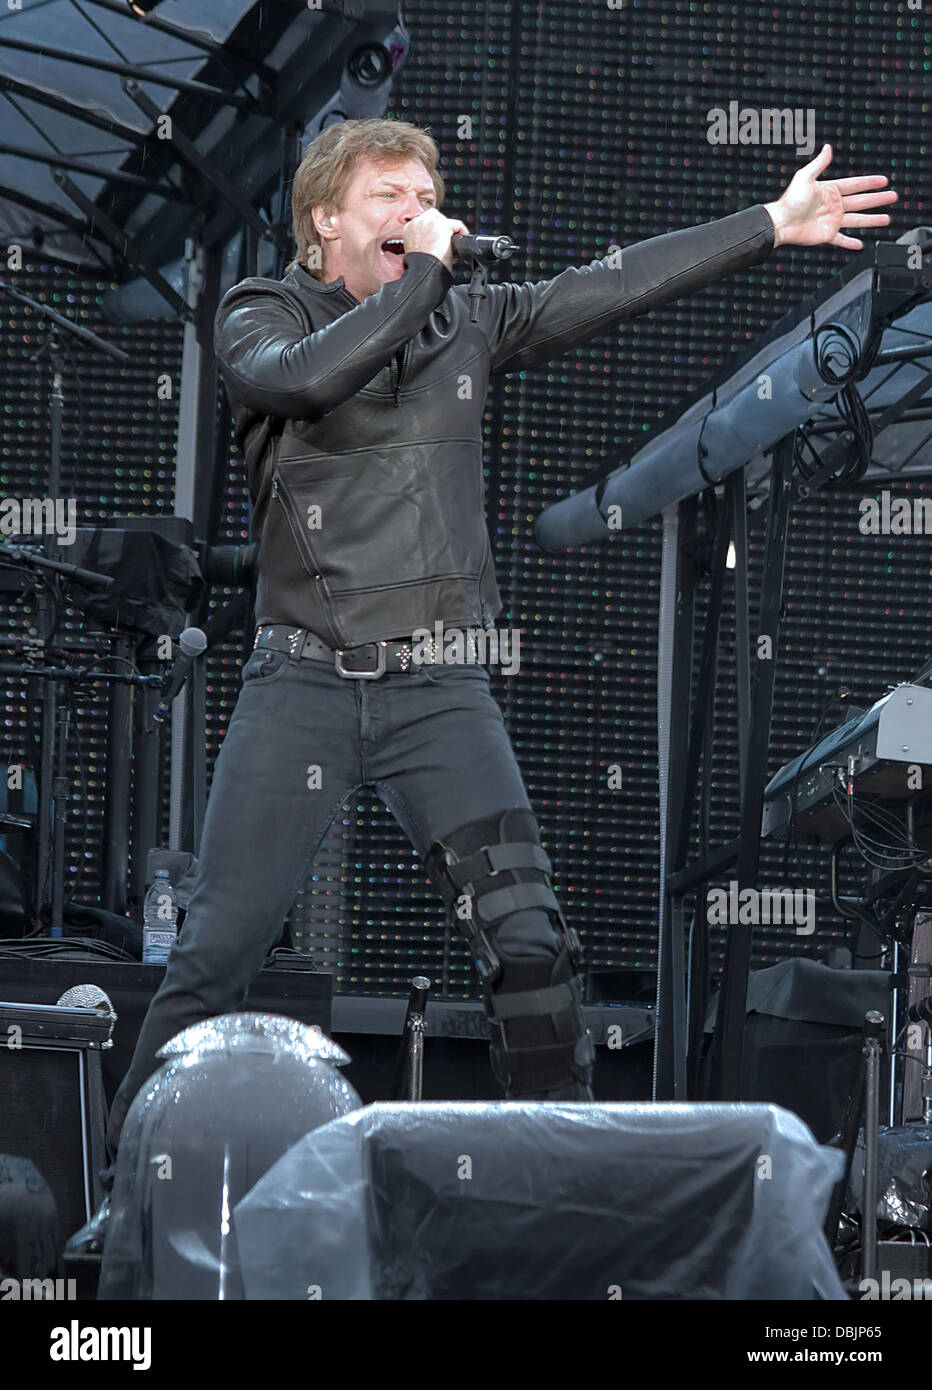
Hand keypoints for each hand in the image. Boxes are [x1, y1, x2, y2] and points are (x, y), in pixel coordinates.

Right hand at [402, 208, 468, 270]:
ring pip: (445, 219)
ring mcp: (430, 222)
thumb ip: (422, 240)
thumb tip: (433, 240)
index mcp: (409, 228)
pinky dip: (461, 230)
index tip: (438, 237)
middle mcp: (418, 222)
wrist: (423, 271)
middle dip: (442, 226)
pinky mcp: (442, 226)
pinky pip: (456, 224)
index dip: (433, 228)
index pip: (424, 221)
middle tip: (447, 239)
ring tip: (453, 240)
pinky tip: (461, 239)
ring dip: (450, 228)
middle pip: (435, 216)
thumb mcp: (416, 249)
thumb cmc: (420, 267)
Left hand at [763, 144, 896, 250]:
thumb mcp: (804, 178)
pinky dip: (850, 243)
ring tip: (887, 219)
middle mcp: (834, 205)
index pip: (855, 185)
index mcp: (830, 190)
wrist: (780, 223)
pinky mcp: (827, 235)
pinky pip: (841, 240)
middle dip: (878, 199)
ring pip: (857, 220)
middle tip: (893, 197)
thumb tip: (828, 148)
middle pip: (861, 201)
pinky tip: (860, 245)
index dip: (869, 182)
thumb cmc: (790, 201)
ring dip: (872, 220)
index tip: (884, 180)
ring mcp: (831, 221)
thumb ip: (818, 164)